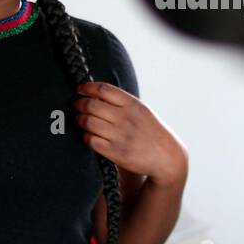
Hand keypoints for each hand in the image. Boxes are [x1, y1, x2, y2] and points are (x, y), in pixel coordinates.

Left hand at [73, 82, 187, 186]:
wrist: (166, 156)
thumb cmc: (151, 131)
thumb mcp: (142, 110)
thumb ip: (122, 102)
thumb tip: (95, 93)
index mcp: (132, 105)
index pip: (103, 90)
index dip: (87, 87)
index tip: (80, 89)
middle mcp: (126, 118)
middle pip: (91, 105)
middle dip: (79, 104)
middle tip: (76, 105)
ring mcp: (120, 136)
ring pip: (88, 122)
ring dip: (80, 119)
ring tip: (80, 119)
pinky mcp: (115, 152)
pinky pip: (91, 140)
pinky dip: (85, 136)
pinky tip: (87, 135)